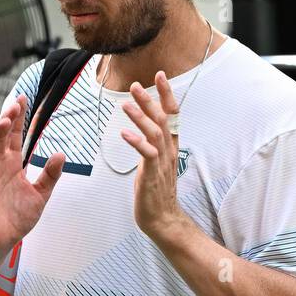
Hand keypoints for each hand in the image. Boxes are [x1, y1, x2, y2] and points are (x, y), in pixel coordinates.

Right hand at [0, 93, 65, 252]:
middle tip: (15, 104)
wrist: (4, 240)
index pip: (16, 135)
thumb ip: (50, 175)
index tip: (23, 99)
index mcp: (14, 164)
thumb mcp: (41, 195)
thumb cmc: (19, 219)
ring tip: (5, 121)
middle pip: (1, 134)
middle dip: (8, 118)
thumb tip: (60, 154)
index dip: (19, 117)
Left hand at [120, 73, 186, 239]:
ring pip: (155, 133)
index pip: (172, 115)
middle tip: (136, 84)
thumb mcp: (156, 163)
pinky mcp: (152, 174)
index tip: (160, 76)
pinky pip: (147, 154)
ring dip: (141, 117)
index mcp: (169, 147)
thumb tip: (145, 132)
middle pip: (163, 119)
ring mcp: (161, 162)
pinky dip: (136, 142)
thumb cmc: (156, 192)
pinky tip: (124, 133)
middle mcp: (168, 151)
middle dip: (150, 100)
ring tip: (127, 103)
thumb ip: (152, 146)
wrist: (162, 219)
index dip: (167, 95)